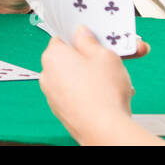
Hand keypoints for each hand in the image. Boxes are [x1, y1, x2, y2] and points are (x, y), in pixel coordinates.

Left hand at [39, 27, 149, 145]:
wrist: (105, 130)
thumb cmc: (103, 94)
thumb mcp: (104, 54)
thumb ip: (89, 40)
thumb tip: (81, 34)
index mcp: (53, 55)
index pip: (63, 37)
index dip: (81, 36)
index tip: (95, 38)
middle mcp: (48, 75)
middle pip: (71, 58)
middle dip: (91, 57)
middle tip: (111, 57)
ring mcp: (53, 96)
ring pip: (76, 77)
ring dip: (94, 75)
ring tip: (116, 78)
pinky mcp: (63, 112)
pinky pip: (77, 93)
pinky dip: (91, 91)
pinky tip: (110, 94)